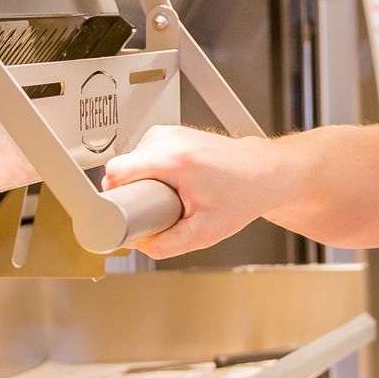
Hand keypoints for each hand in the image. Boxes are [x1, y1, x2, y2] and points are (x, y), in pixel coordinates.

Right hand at [103, 126, 273, 257]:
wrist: (264, 172)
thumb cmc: (243, 195)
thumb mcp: (206, 232)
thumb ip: (167, 245)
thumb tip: (138, 245)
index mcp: (174, 159)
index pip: (116, 171)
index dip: (114, 195)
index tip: (123, 211)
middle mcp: (168, 139)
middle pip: (122, 169)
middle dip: (131, 193)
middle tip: (157, 209)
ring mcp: (169, 132)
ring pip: (131, 161)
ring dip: (140, 182)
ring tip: (167, 196)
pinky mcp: (170, 132)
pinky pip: (143, 155)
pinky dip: (150, 171)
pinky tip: (169, 184)